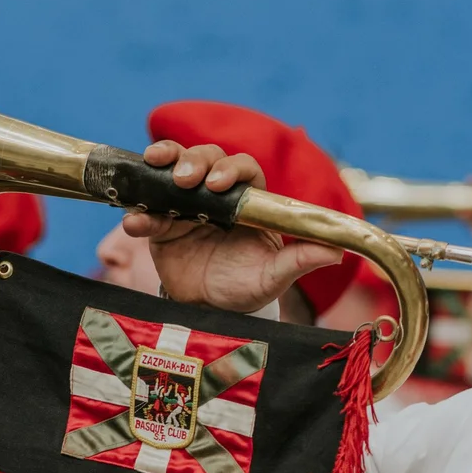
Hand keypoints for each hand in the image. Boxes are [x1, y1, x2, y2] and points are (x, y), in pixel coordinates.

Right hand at [121, 141, 342, 311]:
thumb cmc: (248, 289)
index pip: (243, 169)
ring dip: (163, 167)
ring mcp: (186, 208)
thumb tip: (337, 251)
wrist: (213, 314)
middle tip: (186, 180)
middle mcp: (216, 198)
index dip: (231, 168)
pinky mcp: (160, 227)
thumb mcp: (274, 277)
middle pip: (205, 158)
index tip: (220, 183)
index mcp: (248, 202)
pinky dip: (138, 213)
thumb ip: (300, 261)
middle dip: (194, 160)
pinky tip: (134, 222)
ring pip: (172, 171)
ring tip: (156, 172)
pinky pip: (146, 212)